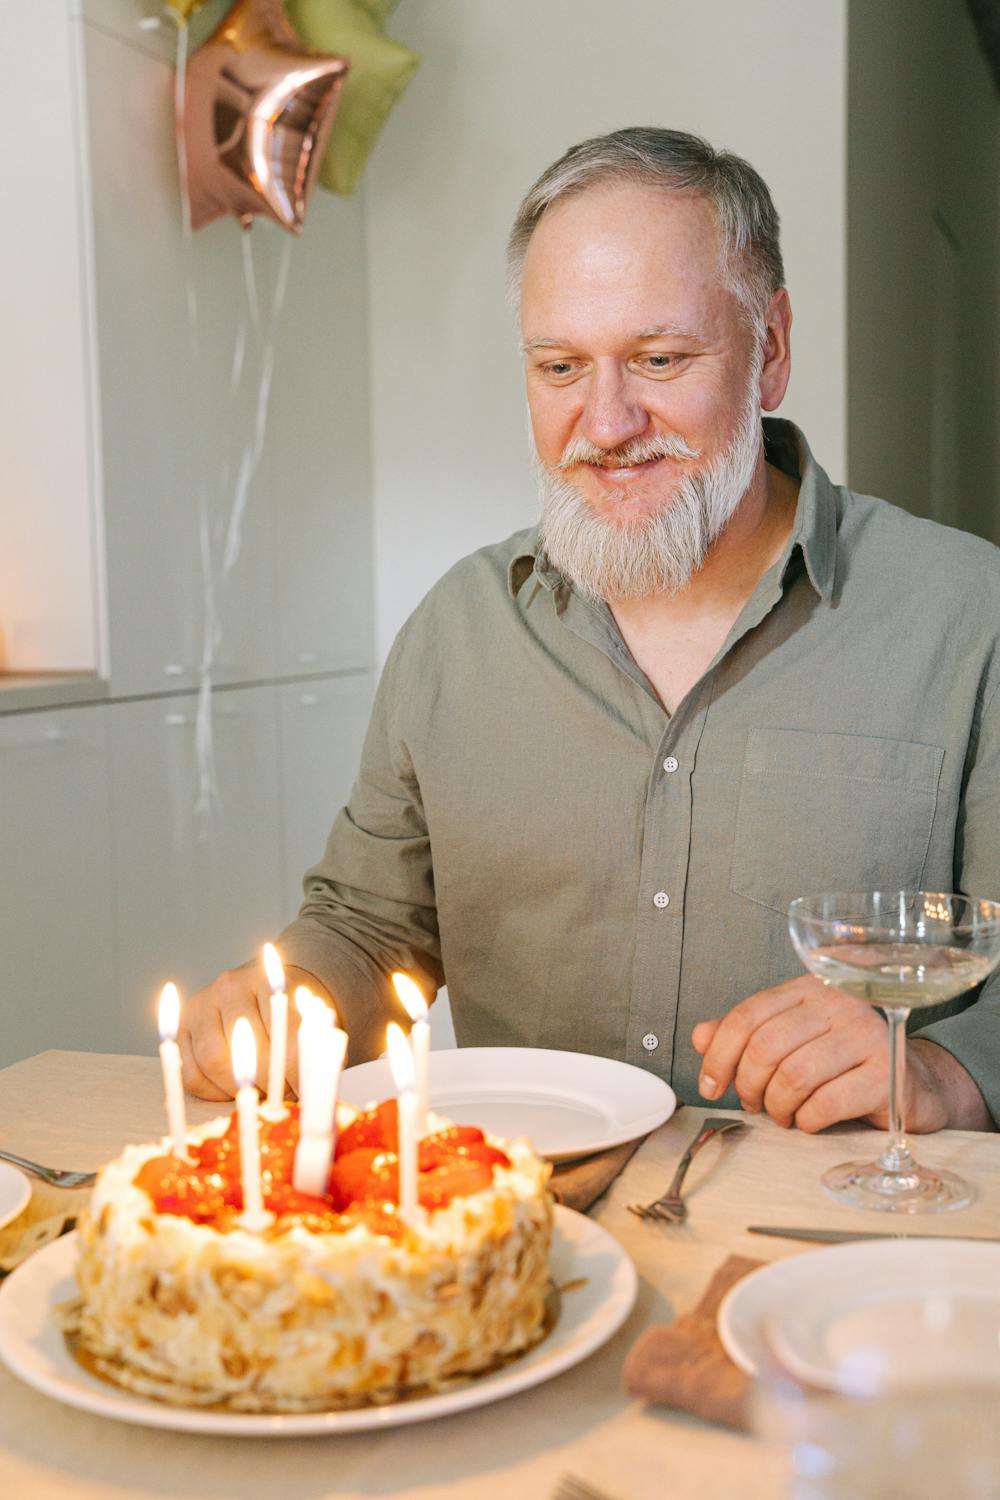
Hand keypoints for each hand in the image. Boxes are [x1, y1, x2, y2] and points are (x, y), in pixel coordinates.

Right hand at [179, 958, 332, 1100]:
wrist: (267, 992)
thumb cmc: (291, 1012)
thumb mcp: (312, 1022)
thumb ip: (316, 1046)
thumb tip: (311, 1086)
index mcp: (268, 979)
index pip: (283, 1031)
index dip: (294, 1068)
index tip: (304, 1088)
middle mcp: (229, 986)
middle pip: (244, 1050)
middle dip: (267, 1083)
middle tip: (282, 1094)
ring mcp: (201, 1006)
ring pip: (213, 1062)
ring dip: (240, 1089)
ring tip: (261, 1091)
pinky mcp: (182, 1029)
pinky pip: (191, 1074)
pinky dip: (214, 1093)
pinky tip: (234, 1090)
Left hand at [691, 974, 960, 1133]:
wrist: (911, 1084)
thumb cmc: (842, 1063)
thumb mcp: (792, 1042)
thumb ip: (745, 1036)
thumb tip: (700, 1036)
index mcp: (809, 990)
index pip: (748, 1015)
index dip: (719, 1054)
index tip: (710, 1085)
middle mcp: (839, 1004)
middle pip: (766, 1046)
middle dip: (748, 1084)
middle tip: (752, 1104)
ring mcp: (867, 1036)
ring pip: (794, 1076)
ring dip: (777, 1106)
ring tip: (782, 1115)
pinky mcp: (887, 1075)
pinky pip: (826, 1103)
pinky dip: (807, 1121)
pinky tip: (809, 1122)